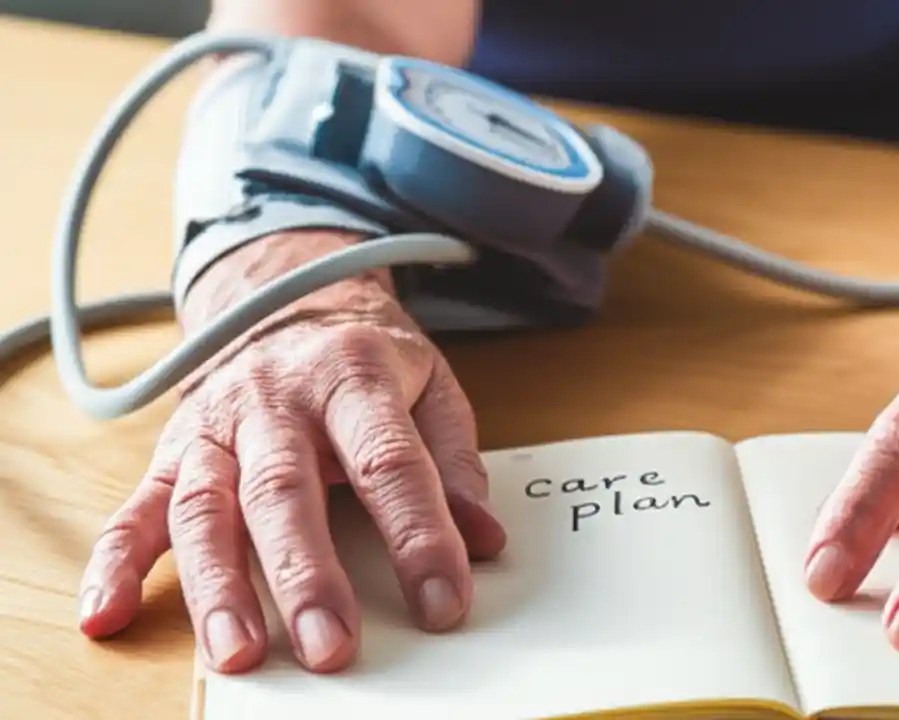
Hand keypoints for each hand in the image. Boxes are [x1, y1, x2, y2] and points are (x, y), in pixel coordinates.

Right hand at [76, 231, 506, 672]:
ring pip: (206, 506)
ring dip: (217, 584)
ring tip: (236, 654)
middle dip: (305, 574)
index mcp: (352, 376)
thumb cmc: (367, 354)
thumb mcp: (432, 386)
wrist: (288, 294)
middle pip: (285, 490)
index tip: (443, 601)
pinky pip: (136, 507)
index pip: (389, 462)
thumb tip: (484, 538)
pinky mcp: (174, 451)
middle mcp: (275, 401)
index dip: (419, 535)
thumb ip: (455, 462)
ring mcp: (216, 427)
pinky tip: (108, 615)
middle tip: (331, 647)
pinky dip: (117, 564)